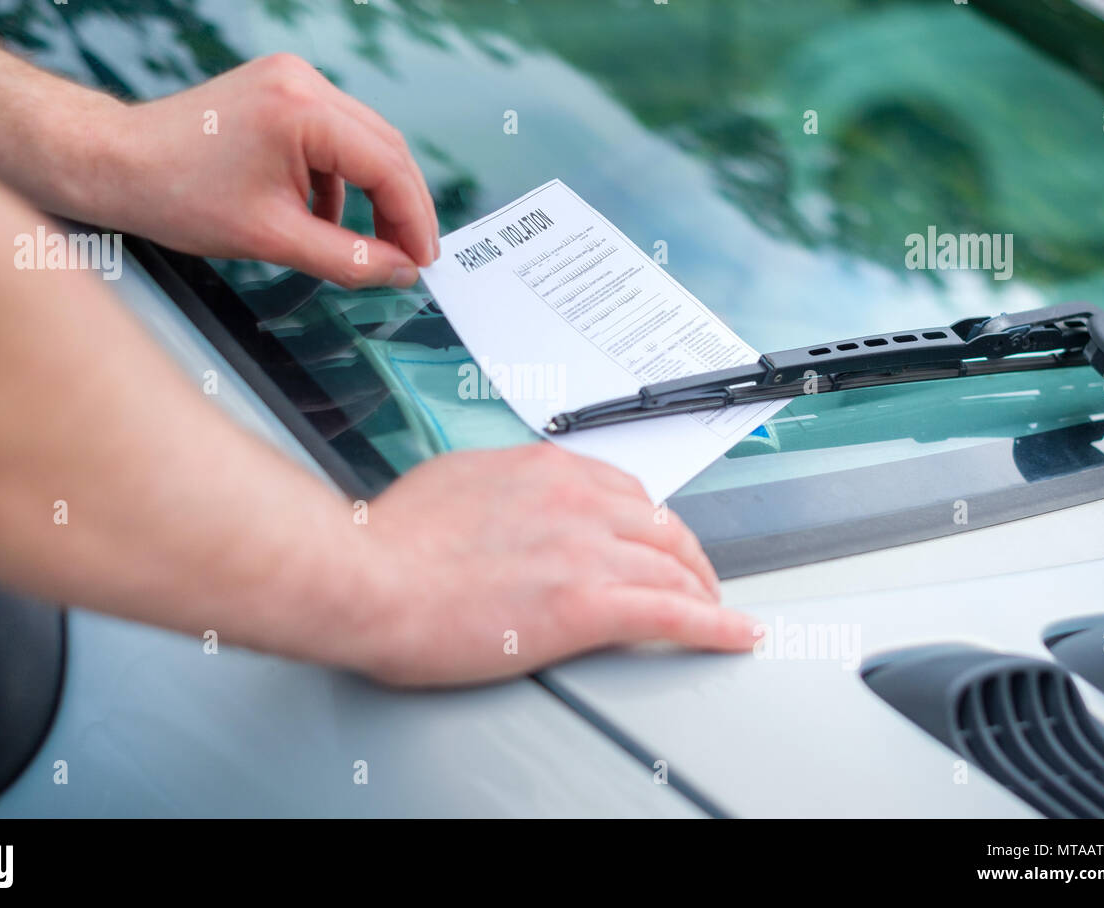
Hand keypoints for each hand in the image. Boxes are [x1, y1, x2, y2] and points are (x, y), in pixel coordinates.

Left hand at [106, 53, 438, 287]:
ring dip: (374, 192)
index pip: (388, 166)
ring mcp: (291, 79)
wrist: (114, 163)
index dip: (414, 219)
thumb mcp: (273, 239)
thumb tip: (399, 271)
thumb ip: (348, 258)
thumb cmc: (176, 196)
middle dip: (403, 206)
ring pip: (364, 141)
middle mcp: (302, 81)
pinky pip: (333, 136)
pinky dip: (341, 179)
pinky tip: (328, 216)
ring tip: (373, 243)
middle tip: (410, 256)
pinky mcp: (279, 90)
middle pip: (385, 147)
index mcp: (302, 109)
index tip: (422, 261)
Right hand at [345, 444, 757, 685]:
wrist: (367, 577)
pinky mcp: (586, 604)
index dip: (651, 522)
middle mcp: (575, 500)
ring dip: (704, 592)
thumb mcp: (455, 483)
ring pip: (674, 567)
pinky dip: (715, 625)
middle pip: (662, 525)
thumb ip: (500, 490)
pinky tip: (735, 633)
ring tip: (717, 612)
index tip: (656, 540)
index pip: (625, 490)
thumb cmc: (390, 540)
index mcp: (544, 469)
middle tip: (697, 580)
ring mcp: (585, 550)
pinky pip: (673, 614)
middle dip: (689, 556)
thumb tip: (510, 503)